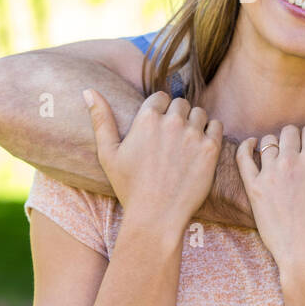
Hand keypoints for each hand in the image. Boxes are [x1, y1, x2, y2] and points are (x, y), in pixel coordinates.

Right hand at [85, 89, 221, 236]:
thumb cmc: (129, 186)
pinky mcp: (211, 148)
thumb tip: (87, 90)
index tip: (157, 125)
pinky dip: (211, 131)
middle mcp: (172, 122)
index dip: (159, 109)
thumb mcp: (108, 153)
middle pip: (181, 103)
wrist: (157, 215)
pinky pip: (217, 126)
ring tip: (186, 141)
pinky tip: (201, 145)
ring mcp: (194, 134)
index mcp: (146, 119)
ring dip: (195, 122)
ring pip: (200, 113)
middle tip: (172, 136)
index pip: (160, 97)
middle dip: (177, 115)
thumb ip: (101, 118)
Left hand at [235, 125, 304, 269]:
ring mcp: (269, 173)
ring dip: (277, 144)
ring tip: (282, 156)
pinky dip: (246, 146)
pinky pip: (243, 156)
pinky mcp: (253, 187)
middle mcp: (290, 160)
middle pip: (290, 131)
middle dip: (298, 137)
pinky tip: (252, 145)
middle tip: (301, 152)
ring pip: (268, 141)